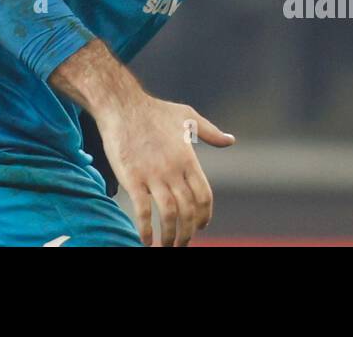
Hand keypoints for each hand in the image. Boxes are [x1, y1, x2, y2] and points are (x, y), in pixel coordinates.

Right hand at [92, 91, 234, 245]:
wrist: (122, 105)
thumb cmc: (154, 110)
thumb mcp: (187, 116)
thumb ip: (210, 132)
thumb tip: (230, 140)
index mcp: (188, 159)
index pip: (204, 197)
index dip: (204, 217)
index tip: (200, 227)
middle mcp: (173, 170)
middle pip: (188, 211)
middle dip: (188, 233)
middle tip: (183, 244)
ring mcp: (152, 175)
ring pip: (168, 214)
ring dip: (170, 236)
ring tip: (167, 247)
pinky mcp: (132, 178)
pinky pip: (142, 210)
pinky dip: (146, 229)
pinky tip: (146, 239)